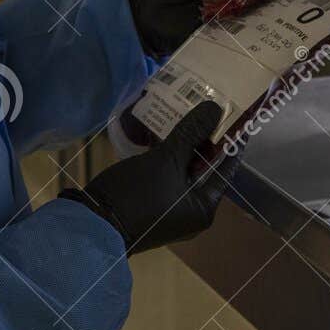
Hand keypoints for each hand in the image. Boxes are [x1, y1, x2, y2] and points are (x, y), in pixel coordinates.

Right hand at [61, 103, 235, 253]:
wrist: (92, 223)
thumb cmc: (137, 195)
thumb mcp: (166, 160)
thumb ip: (191, 134)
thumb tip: (215, 109)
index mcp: (204, 208)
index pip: (226, 168)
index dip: (231, 139)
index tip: (237, 114)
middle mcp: (192, 212)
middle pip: (205, 167)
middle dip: (204, 138)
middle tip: (207, 106)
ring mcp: (171, 208)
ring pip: (184, 169)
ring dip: (184, 144)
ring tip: (186, 112)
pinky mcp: (152, 203)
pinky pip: (168, 174)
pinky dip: (169, 155)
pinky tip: (164, 131)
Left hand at [121, 0, 282, 56]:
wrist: (142, 4)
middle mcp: (235, 14)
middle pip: (266, 19)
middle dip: (285, 20)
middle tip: (308, 20)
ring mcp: (226, 34)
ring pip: (254, 36)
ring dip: (271, 36)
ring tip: (294, 35)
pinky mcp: (215, 50)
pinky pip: (235, 51)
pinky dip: (249, 51)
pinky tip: (266, 50)